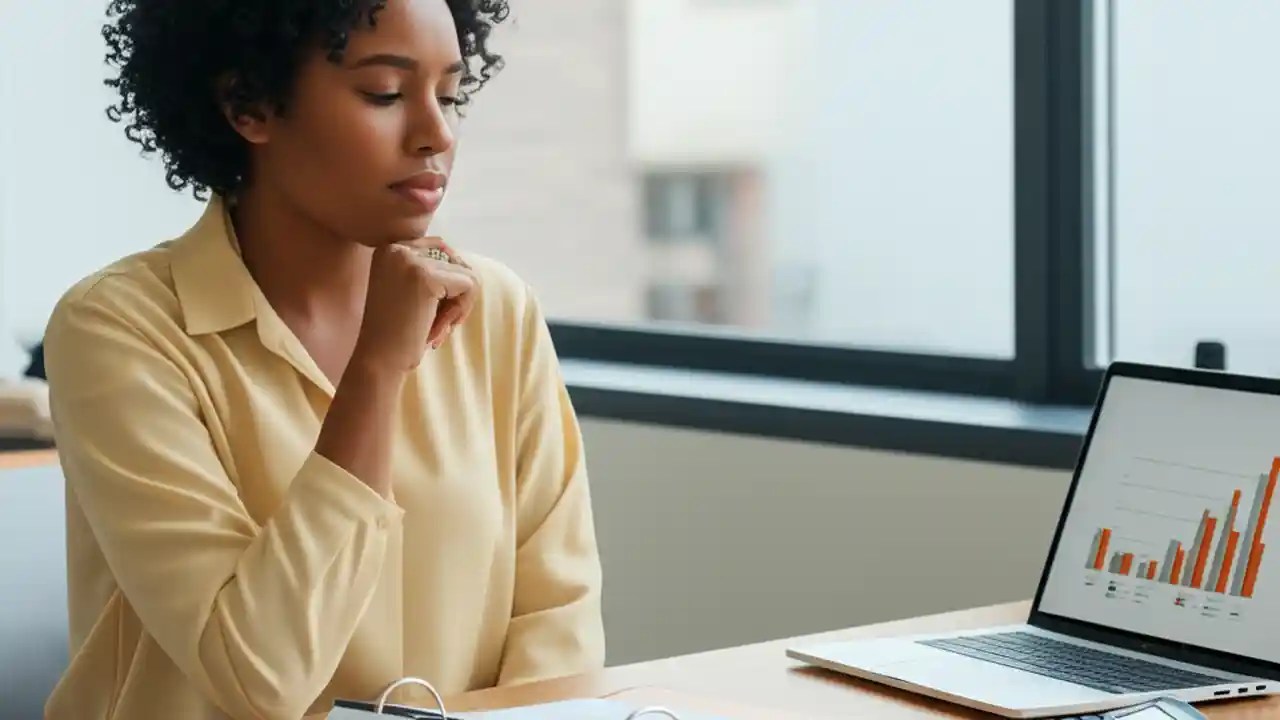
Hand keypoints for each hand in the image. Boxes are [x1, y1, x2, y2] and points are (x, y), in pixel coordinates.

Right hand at [351, 237, 478, 374]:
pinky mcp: (427, 277)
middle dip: (454, 296)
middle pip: (456, 262)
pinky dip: (462, 310)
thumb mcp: (408, 291)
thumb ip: (430, 271)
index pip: (440, 247)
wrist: (377, 359)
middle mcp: (398, 248)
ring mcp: (412, 260)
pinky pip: (470, 285)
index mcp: (390, 248)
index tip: (432, 308)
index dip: (447, 282)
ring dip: (458, 307)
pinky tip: (438, 328)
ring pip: (466, 274)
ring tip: (435, 327)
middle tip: (435, 323)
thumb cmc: (396, 332)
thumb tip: (464, 263)